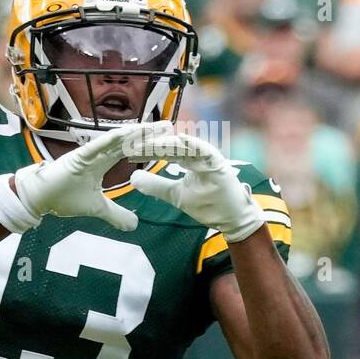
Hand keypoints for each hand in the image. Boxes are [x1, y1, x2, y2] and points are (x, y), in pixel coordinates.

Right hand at [13, 123, 171, 230]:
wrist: (38, 199)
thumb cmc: (62, 197)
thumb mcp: (97, 208)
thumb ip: (116, 213)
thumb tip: (134, 224)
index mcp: (103, 161)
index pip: (130, 149)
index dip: (148, 144)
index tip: (167, 139)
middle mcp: (98, 153)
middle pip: (127, 140)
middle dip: (147, 133)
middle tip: (169, 125)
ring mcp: (88, 153)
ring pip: (116, 140)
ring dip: (134, 133)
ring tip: (153, 126)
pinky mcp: (77, 157)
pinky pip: (97, 147)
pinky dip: (111, 140)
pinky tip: (127, 133)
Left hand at [126, 132, 264, 242]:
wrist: (232, 220)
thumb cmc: (208, 205)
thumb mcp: (175, 195)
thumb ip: (156, 186)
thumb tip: (133, 179)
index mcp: (188, 159)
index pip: (163, 152)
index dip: (145, 150)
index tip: (126, 151)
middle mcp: (197, 155)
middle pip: (170, 145)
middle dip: (151, 143)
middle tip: (130, 143)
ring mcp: (208, 157)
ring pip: (184, 146)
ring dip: (165, 143)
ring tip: (146, 141)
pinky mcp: (218, 163)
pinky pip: (205, 151)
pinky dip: (193, 144)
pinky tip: (179, 138)